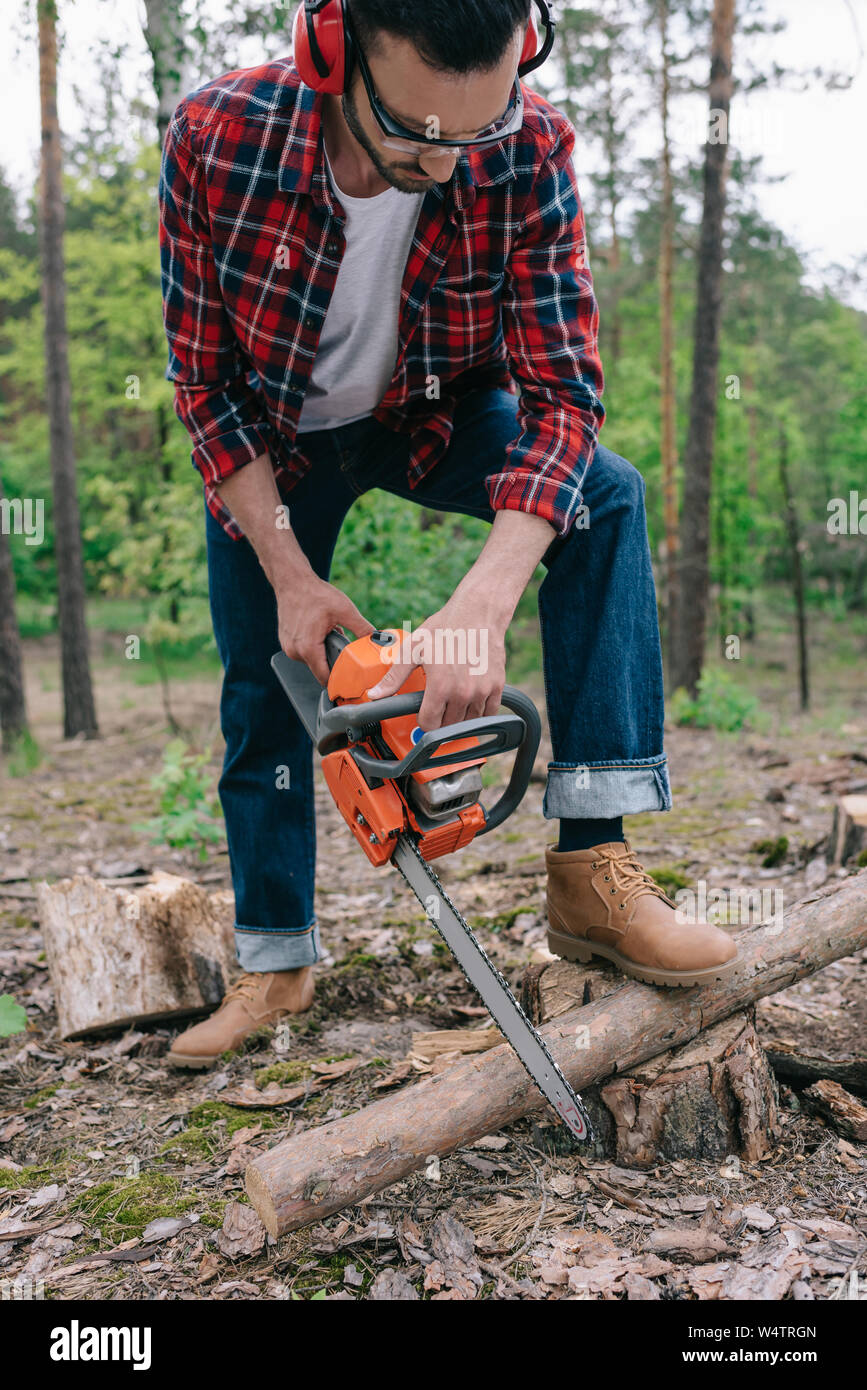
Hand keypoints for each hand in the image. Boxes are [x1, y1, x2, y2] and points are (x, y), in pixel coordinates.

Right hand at [277, 575, 373, 685]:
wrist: (292, 581)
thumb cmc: (315, 594)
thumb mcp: (344, 610)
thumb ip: (362, 628)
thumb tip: (379, 639)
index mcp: (308, 648)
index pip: (324, 678)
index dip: (339, 681)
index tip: (350, 681)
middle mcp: (295, 651)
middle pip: (319, 669)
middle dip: (333, 660)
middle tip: (342, 644)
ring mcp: (288, 647)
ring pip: (312, 660)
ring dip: (323, 651)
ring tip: (328, 632)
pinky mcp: (285, 642)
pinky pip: (304, 651)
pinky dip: (314, 645)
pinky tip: (319, 630)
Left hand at [367, 601, 506, 730]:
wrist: (478, 612)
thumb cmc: (445, 627)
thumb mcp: (413, 649)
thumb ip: (394, 677)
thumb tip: (374, 695)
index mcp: (440, 687)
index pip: (430, 724)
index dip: (423, 721)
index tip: (424, 712)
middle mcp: (462, 693)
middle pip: (449, 726)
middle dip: (440, 720)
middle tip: (437, 706)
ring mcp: (482, 691)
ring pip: (469, 723)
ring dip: (460, 718)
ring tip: (452, 702)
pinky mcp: (497, 686)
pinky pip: (489, 713)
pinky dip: (480, 712)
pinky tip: (471, 701)